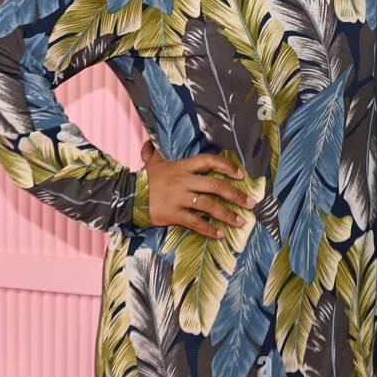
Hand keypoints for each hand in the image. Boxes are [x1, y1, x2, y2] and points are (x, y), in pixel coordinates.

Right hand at [138, 139, 255, 237]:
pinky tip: (220, 235)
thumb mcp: (152, 162)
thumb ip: (155, 152)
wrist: (125, 197)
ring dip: (228, 214)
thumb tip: (149, 141)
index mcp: (182, 167)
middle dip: (236, 195)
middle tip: (251, 203)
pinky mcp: (173, 215)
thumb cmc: (143, 179)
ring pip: (209, 206)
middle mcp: (183, 181)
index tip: (241, 174)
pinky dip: (209, 230)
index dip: (227, 166)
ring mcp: (179, 198)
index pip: (209, 162)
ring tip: (242, 222)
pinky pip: (195, 223)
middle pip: (216, 186)